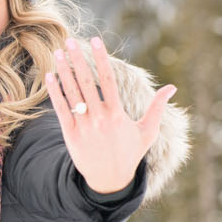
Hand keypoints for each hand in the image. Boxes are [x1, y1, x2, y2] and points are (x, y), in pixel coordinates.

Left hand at [47, 36, 175, 193]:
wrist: (110, 181)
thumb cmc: (130, 153)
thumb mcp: (147, 132)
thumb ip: (157, 108)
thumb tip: (172, 88)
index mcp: (117, 115)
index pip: (108, 80)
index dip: (101, 58)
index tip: (96, 40)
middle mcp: (100, 118)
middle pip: (87, 82)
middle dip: (78, 60)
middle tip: (70, 41)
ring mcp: (84, 127)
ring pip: (72, 94)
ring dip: (64, 71)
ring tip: (58, 52)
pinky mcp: (70, 135)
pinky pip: (61, 110)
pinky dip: (55, 92)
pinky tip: (50, 76)